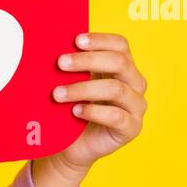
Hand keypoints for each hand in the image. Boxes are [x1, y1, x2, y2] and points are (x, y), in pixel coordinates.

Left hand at [46, 31, 147, 176]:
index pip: (120, 45)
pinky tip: (75, 111)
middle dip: (87, 60)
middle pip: (119, 62)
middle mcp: (134, 83)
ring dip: (83, 89)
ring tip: (57, 94)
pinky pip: (116, 116)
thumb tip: (51, 46)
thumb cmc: (71, 108)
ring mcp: (136, 106)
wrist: (70, 145)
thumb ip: (71, 66)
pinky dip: (93, 112)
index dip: (100, 40)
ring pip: (116, 89)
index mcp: (123, 67)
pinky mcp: (132, 128)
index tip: (75, 40)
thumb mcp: (72, 82)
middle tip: (60, 63)